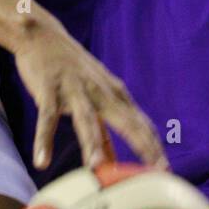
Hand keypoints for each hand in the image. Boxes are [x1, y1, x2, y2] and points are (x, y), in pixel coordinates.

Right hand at [14, 14, 165, 170]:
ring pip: (85, 119)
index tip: (167, 173)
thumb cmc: (73, 73)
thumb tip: (114, 165)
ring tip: (96, 167)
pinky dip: (43, 139)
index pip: (140, 124)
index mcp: (114, 95)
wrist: (44, 35)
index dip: (153, 147)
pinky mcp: (48, 89)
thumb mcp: (94, 98)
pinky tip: (41, 162)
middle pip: (125, 121)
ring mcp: (74, 89)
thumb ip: (104, 133)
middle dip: (141, 146)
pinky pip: (46, 117)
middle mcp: (99, 92)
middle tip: (155, 172)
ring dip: (91, 143)